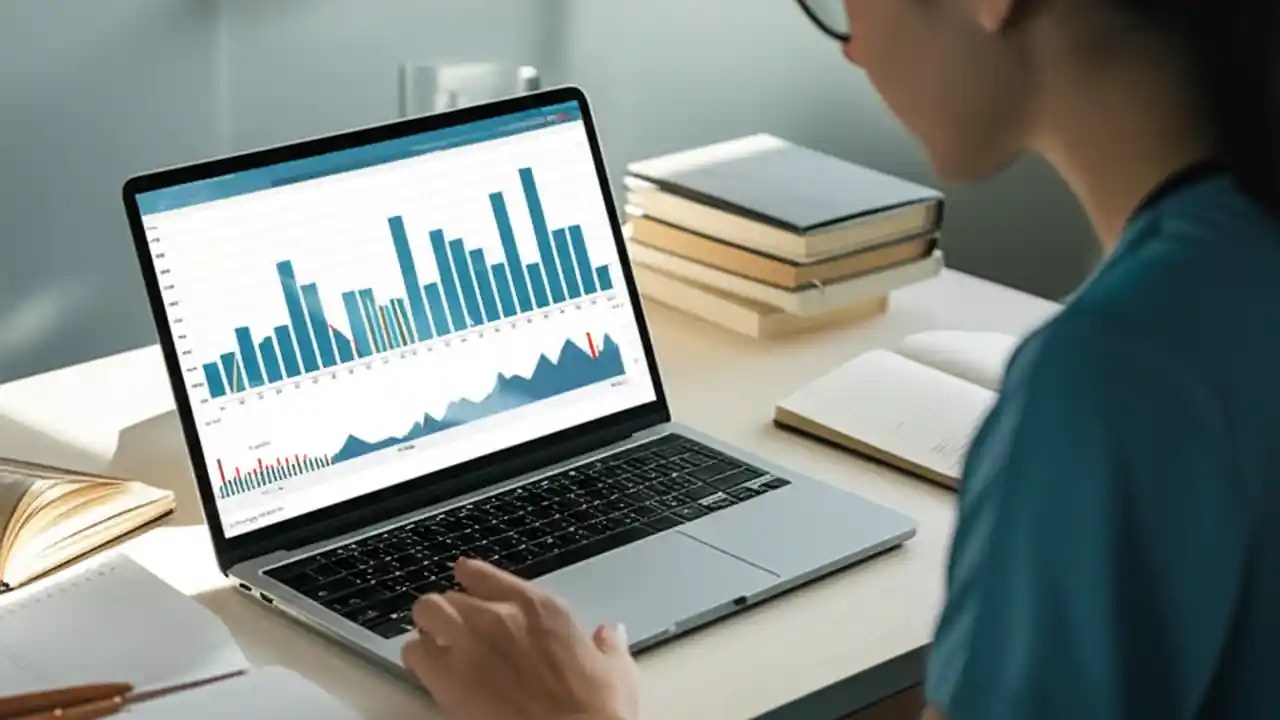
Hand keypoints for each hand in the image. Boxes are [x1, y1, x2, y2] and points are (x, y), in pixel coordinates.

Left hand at [402, 557, 640, 719]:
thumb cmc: (595, 712)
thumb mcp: (617, 672)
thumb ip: (609, 646)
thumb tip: (611, 634)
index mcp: (540, 608)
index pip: (484, 574)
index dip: (472, 582)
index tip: (469, 587)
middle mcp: (500, 616)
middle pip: (449, 593)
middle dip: (448, 610)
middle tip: (451, 628)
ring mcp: (470, 643)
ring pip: (426, 612)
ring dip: (429, 629)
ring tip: (435, 646)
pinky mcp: (448, 678)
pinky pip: (413, 653)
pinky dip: (418, 660)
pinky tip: (429, 673)